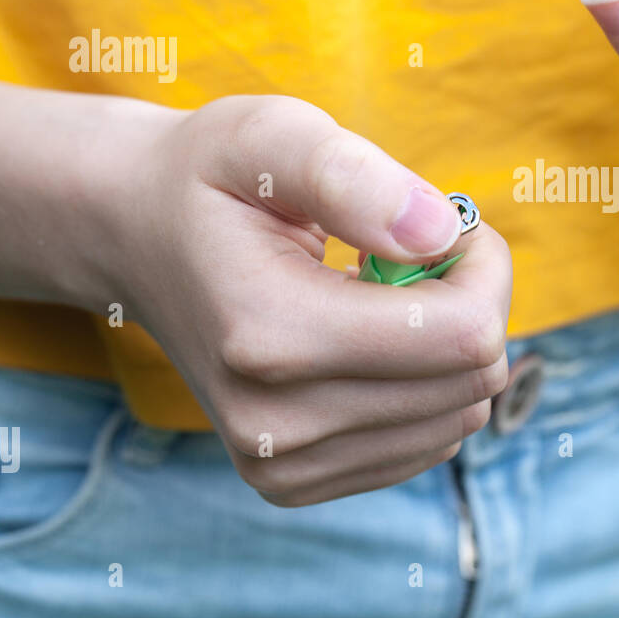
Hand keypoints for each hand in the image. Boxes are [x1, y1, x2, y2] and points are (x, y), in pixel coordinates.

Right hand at [112, 96, 511, 505]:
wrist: (133, 236)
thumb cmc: (210, 177)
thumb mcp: (271, 135)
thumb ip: (353, 177)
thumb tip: (439, 234)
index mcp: (271, 335)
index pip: (463, 336)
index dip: (485, 269)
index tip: (450, 224)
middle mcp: (274, 425)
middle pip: (471, 381)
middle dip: (472, 301)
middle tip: (416, 250)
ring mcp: (283, 464)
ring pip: (461, 416)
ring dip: (450, 345)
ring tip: (383, 292)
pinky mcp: (295, 481)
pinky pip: (430, 442)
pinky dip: (425, 385)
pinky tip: (370, 338)